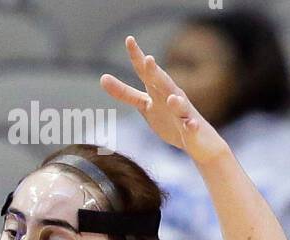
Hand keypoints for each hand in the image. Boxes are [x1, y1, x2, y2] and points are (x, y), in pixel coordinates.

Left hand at [101, 37, 228, 165]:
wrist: (196, 139)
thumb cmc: (170, 120)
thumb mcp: (145, 106)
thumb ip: (126, 93)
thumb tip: (103, 77)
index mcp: (157, 92)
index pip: (145, 73)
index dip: (137, 57)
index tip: (129, 39)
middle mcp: (171, 97)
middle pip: (162, 83)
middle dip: (155, 73)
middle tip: (147, 59)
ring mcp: (183, 113)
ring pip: (180, 105)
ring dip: (176, 101)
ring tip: (171, 98)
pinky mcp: (192, 129)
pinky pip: (191, 127)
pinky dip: (191, 126)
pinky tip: (190, 125)